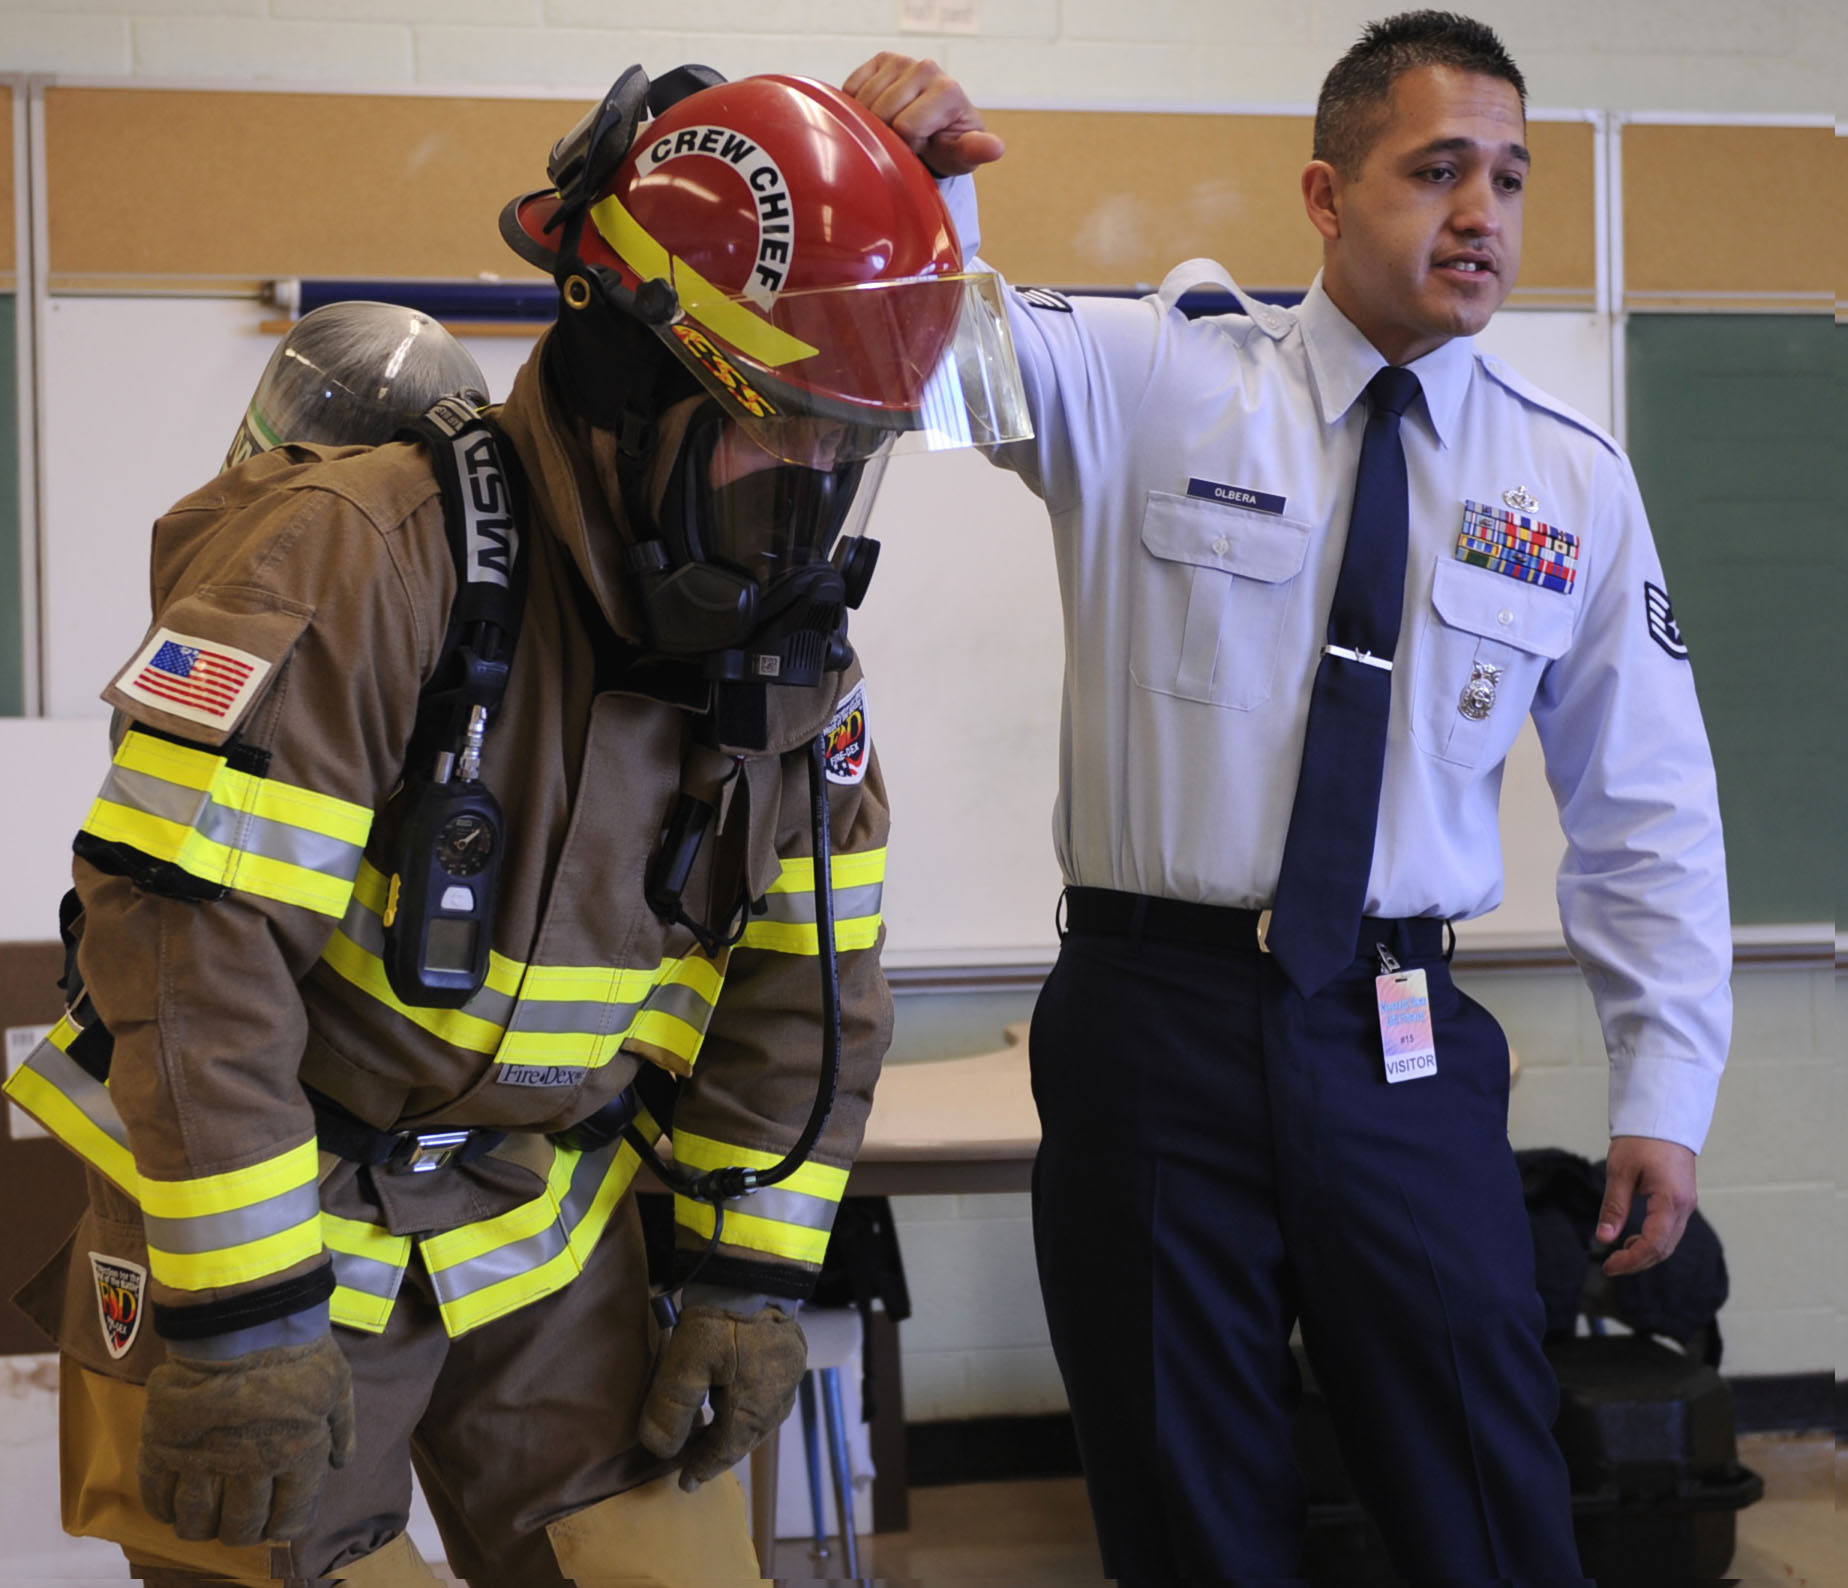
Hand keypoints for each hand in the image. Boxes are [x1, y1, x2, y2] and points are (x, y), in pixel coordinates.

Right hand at [139, 1332, 355, 1544]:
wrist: (244, 1320)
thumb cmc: (298, 1350)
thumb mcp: (337, 1385)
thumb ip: (342, 1428)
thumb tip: (339, 1462)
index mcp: (298, 1458)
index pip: (291, 1518)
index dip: (285, 1526)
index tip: (278, 1522)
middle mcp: (251, 1470)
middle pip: (241, 1527)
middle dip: (243, 1530)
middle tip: (240, 1522)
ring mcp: (205, 1460)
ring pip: (197, 1519)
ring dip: (202, 1525)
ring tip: (205, 1519)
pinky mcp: (166, 1446)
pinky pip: (158, 1495)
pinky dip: (163, 1508)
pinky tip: (170, 1507)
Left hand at [638, 1303, 806, 1490]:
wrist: (755, 1271)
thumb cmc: (721, 1317)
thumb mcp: (687, 1360)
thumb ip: (670, 1409)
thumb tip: (662, 1451)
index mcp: (756, 1409)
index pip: (726, 1453)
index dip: (703, 1469)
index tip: (684, 1483)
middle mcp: (778, 1403)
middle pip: (744, 1440)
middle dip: (717, 1452)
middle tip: (690, 1460)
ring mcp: (789, 1381)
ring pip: (758, 1422)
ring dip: (733, 1432)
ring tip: (708, 1434)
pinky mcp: (791, 1361)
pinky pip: (768, 1401)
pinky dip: (746, 1410)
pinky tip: (731, 1403)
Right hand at [843, 53, 1005, 175]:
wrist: (933, 128)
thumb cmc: (946, 146)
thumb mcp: (961, 156)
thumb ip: (975, 151)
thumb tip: (995, 148)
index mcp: (948, 90)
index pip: (906, 126)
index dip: (908, 145)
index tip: (922, 145)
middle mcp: (927, 68)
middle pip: (883, 113)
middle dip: (889, 134)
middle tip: (906, 138)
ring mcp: (901, 61)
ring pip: (864, 102)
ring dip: (872, 122)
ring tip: (893, 126)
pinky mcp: (880, 60)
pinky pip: (851, 89)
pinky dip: (857, 108)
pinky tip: (876, 114)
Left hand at [1596, 1135, 1698, 1276]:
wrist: (1663, 1119)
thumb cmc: (1640, 1141)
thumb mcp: (1620, 1172)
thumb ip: (1614, 1207)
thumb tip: (1603, 1238)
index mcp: (1671, 1201)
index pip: (1653, 1244)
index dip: (1631, 1261)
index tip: (1609, 1266)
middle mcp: (1685, 1207)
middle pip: (1664, 1249)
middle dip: (1638, 1262)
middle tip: (1611, 1266)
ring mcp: (1687, 1205)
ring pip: (1669, 1242)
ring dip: (1645, 1253)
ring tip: (1619, 1254)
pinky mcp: (1683, 1201)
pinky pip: (1670, 1231)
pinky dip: (1653, 1241)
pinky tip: (1632, 1239)